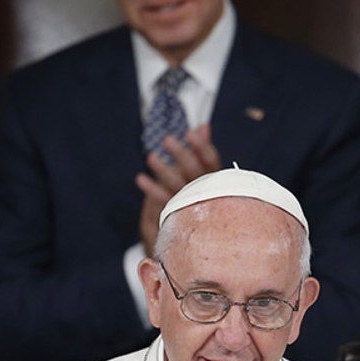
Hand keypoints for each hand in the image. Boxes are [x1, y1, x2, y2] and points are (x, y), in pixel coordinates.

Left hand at [137, 123, 221, 254]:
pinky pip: (165, 202)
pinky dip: (152, 190)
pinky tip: (141, 179)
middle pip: (195, 171)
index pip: (211, 161)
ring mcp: (193, 204)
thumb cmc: (208, 193)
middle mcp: (208, 192)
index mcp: (218, 180)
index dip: (202, 146)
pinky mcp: (180, 216)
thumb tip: (204, 125)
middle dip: (181, 154)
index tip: (191, 132)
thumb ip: (203, 148)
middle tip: (167, 139)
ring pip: (178, 186)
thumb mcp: (207, 169)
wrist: (209, 235)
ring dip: (163, 170)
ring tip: (151, 157)